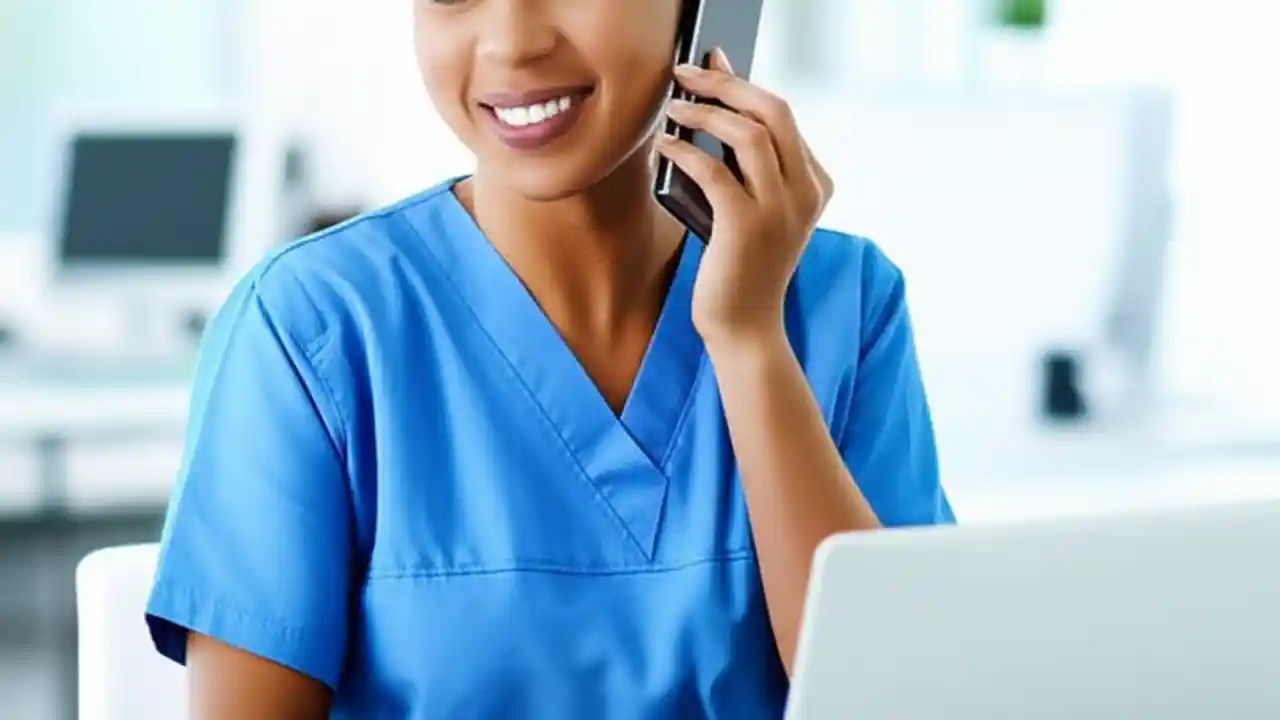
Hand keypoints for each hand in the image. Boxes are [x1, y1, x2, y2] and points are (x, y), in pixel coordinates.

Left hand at [656, 48, 833, 349]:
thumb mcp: (757, 211)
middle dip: (726, 83)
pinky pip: (713, 171)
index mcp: (815, 184)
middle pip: (773, 111)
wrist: (746, 329)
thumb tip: (711, 113)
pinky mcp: (746, 227)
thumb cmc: (742, 268)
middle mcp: (805, 192)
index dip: (744, 84)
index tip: (713, 63)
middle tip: (686, 71)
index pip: (783, 115)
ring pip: (748, 133)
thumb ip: (748, 170)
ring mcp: (779, 209)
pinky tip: (666, 146)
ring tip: (673, 106)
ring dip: (704, 112)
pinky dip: (685, 150)